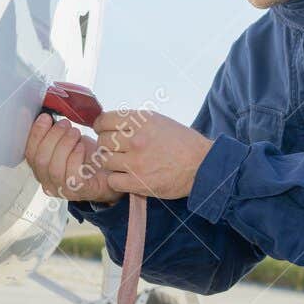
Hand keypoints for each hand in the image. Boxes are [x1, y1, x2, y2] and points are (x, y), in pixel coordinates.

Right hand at [24, 113, 119, 204]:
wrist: (112, 172)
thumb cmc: (89, 158)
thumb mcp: (69, 142)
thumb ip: (55, 134)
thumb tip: (47, 117)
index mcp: (42, 171)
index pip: (30, 154)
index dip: (35, 134)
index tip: (45, 118)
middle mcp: (49, 183)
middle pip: (40, 160)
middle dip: (52, 137)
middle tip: (65, 124)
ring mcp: (63, 190)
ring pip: (54, 168)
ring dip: (64, 145)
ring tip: (74, 132)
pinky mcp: (79, 191)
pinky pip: (71, 175)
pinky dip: (75, 157)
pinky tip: (81, 146)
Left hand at [93, 108, 212, 200]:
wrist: (202, 165)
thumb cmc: (183, 143)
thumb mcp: (159, 121)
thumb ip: (135, 121)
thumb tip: (111, 124)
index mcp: (141, 121)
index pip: (104, 120)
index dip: (101, 126)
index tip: (103, 130)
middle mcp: (136, 139)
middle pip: (103, 141)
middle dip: (107, 145)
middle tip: (115, 150)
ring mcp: (136, 162)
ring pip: (105, 160)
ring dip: (110, 162)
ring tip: (121, 164)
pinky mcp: (138, 182)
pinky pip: (113, 181)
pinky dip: (116, 180)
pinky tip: (125, 177)